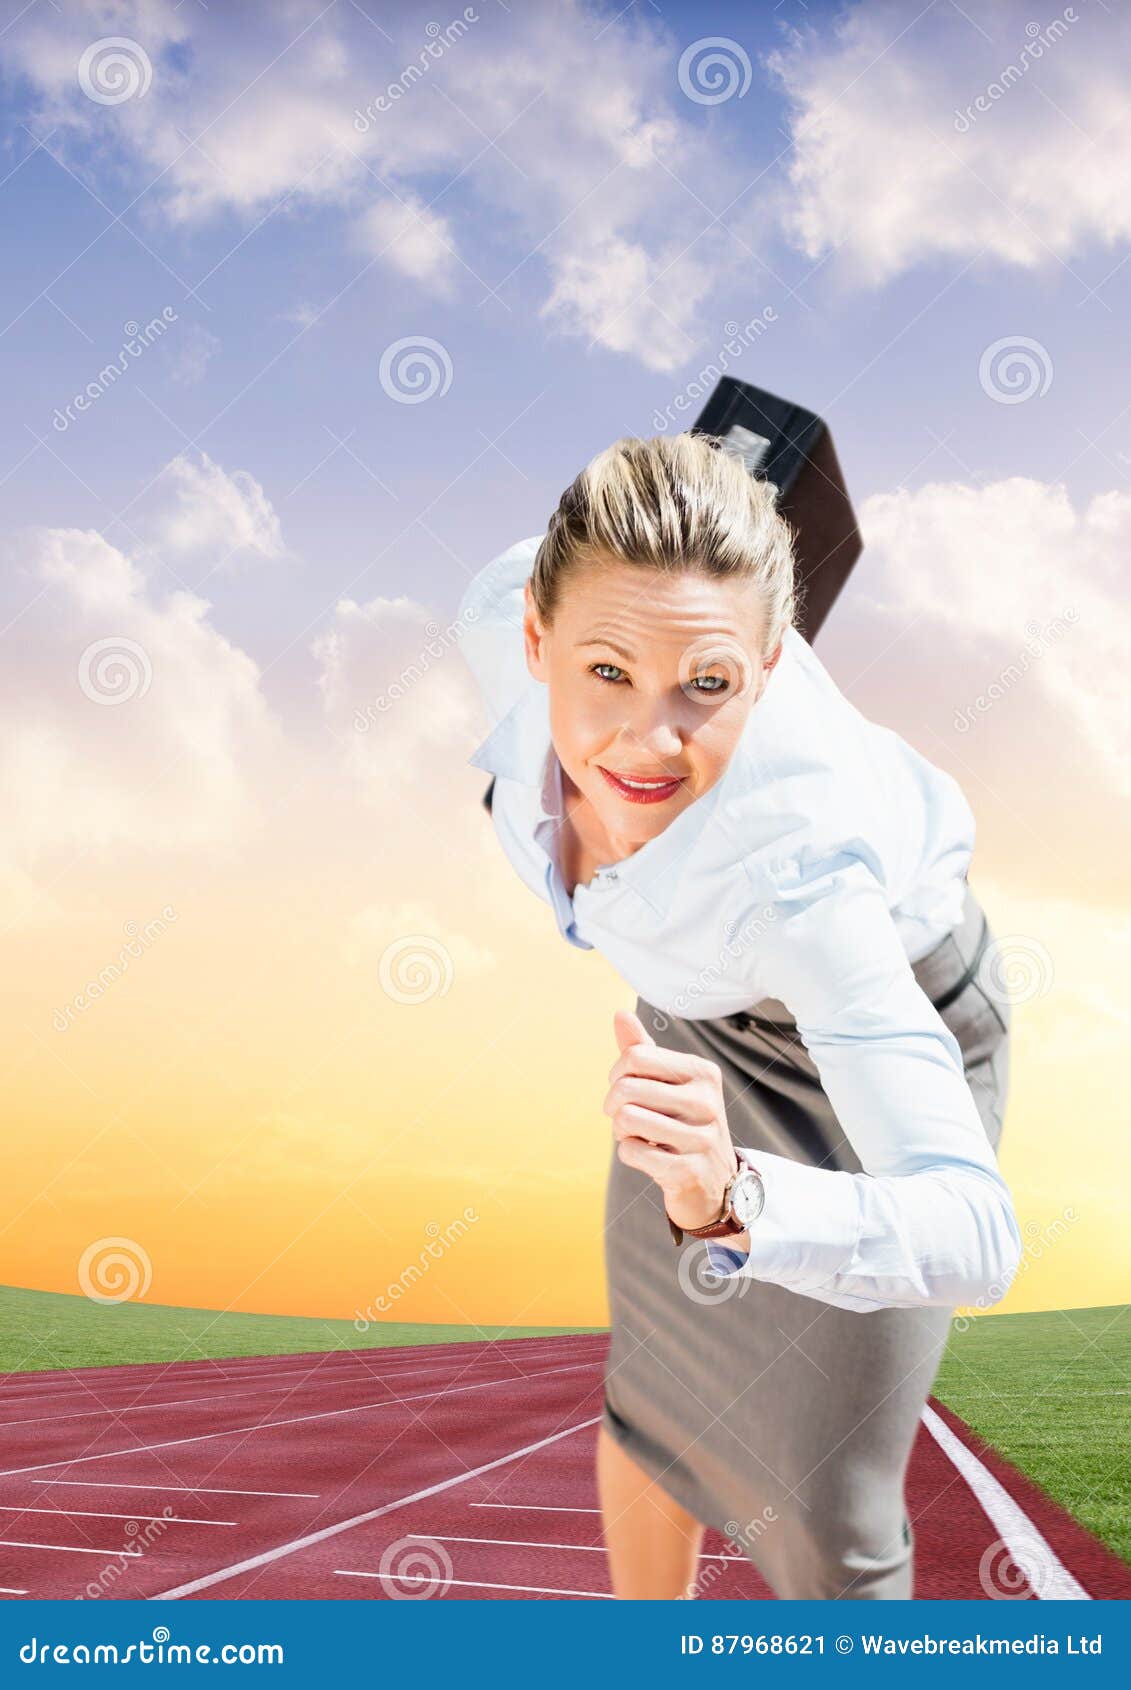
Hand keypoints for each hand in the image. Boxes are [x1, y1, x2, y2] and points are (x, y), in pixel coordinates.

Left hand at [604, 1008, 740, 1233]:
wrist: (715, 1182)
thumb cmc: (683, 1123)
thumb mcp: (669, 1084)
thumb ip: (643, 1050)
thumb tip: (620, 1015)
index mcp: (703, 1073)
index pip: (636, 1057)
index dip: (617, 1074)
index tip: (625, 1088)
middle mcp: (706, 1102)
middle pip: (626, 1089)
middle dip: (613, 1105)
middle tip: (623, 1116)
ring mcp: (700, 1138)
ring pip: (625, 1120)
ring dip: (621, 1131)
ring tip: (639, 1135)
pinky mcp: (687, 1171)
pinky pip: (631, 1152)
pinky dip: (629, 1153)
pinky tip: (648, 1156)